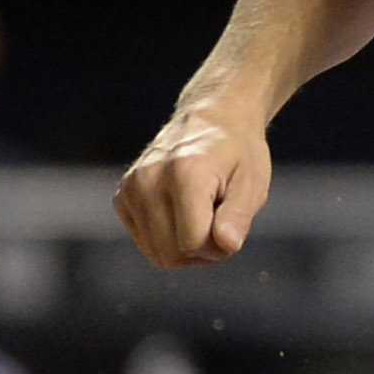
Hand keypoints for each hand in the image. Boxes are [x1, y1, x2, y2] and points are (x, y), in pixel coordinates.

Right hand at [117, 102, 272, 266]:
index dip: (218, 246)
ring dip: (185, 248)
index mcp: (184, 174)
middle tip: (219, 223)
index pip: (192, 243)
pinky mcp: (122, 197)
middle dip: (201, 251)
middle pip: (171, 254)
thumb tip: (228, 244)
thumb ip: (238, 216)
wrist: (213, 120)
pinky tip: (183, 214)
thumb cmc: (238, 153)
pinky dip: (167, 238)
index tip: (230, 224)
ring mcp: (131, 188)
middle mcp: (149, 180)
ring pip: (157, 254)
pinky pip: (146, 242)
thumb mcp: (251, 183)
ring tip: (203, 217)